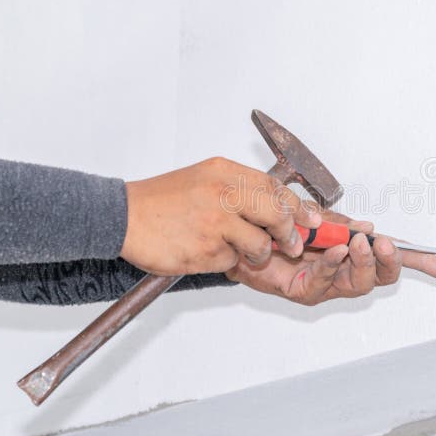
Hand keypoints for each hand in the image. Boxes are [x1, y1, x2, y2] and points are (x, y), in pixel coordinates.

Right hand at [119, 157, 320, 275]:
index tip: (313, 219)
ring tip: (236, 249)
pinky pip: (232, 262)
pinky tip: (205, 251)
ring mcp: (214, 224)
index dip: (298, 206)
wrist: (121, 216)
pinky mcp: (205, 251)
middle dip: (290, 233)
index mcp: (224, 172)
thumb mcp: (205, 178)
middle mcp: (222, 194)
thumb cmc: (163, 200)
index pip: (275, 188)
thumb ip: (240, 188)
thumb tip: (278, 204)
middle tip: (293, 244)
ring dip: (255, 253)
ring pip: (259, 244)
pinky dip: (225, 261)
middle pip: (277, 215)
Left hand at [225, 212, 435, 305]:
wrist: (244, 238)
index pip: (392, 257)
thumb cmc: (282, 229)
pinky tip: (333, 251)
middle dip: (390, 260)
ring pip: (358, 283)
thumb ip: (341, 222)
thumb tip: (370, 227)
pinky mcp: (305, 292)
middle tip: (384, 242)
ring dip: (363, 262)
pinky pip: (324, 281)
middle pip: (383, 276)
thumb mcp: (317, 215)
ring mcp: (327, 284)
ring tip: (358, 243)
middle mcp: (345, 271)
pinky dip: (331, 264)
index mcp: (355, 251)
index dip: (418, 262)